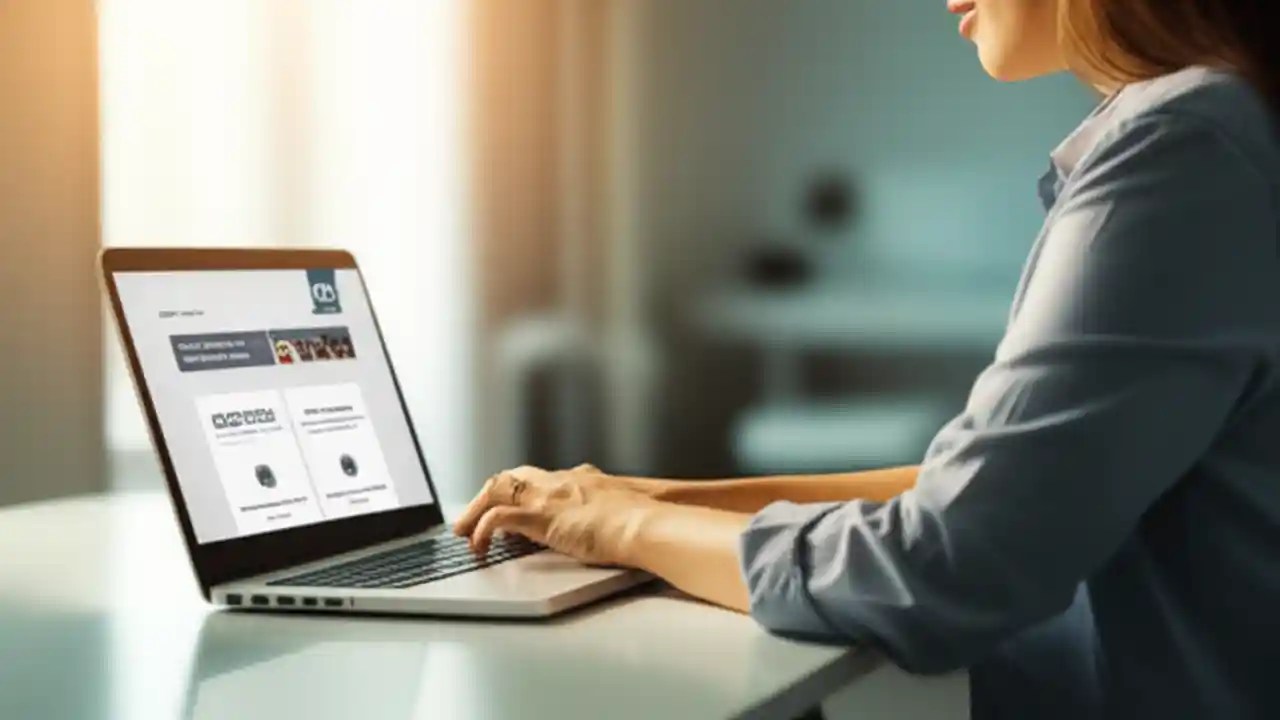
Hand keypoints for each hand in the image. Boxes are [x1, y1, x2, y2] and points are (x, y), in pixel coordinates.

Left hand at [453, 464, 658, 566]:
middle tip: (471, 517)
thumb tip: (608, 530)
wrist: (646, 524)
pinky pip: (497, 518)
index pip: (539, 479)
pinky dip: (482, 530)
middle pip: (511, 477)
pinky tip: (479, 546)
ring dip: (475, 510)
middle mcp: (561, 482)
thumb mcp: (621, 514)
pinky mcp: (541, 516)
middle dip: (488, 495)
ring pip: (497, 489)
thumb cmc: (643, 523)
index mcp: (580, 480)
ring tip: (463, 531)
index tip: (508, 507)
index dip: (518, 492)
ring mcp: (549, 497)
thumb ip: (607, 516)